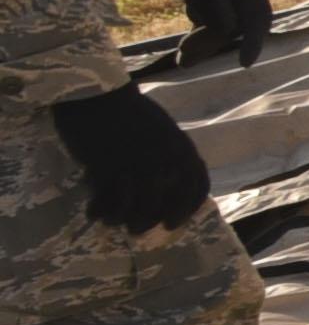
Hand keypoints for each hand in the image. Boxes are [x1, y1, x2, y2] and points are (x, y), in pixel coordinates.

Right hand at [48, 84, 210, 230]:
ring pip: (137, 211)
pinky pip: (108, 204)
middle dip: (150, 222)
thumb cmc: (130, 112)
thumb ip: (172, 155)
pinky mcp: (108, 171)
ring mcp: (138, 168)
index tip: (172, 223)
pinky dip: (101, 212)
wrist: (97, 95)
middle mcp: (167, 163)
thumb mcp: (164, 132)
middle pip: (165, 207)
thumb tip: (170, 185)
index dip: (186, 210)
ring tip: (114, 221)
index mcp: (184, 150)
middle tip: (137, 229)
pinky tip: (93, 211)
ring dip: (124, 221)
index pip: (197, 189)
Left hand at [121, 0, 268, 63]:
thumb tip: (229, 28)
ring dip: (202, 44)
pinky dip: (198, 38)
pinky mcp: (207, 0)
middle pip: (237, 28)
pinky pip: (209, 25)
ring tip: (181, 59)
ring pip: (220, 29)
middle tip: (187, 57)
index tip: (244, 63)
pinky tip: (183, 48)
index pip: (257, 18)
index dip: (254, 42)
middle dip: (214, 45)